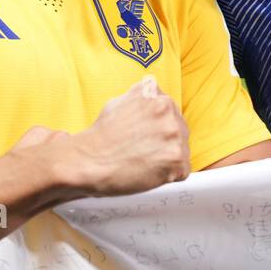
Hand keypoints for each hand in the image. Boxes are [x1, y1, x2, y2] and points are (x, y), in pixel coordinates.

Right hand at [42, 77, 190, 196]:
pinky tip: (148, 172)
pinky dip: (169, 176)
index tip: (145, 137)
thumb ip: (142, 98)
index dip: (158, 129)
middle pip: (180, 130)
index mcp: (155, 94)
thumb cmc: (100, 136)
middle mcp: (167, 109)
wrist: (88, 161)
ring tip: (143, 161)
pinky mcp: (175, 158)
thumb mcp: (119, 102)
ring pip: (183, 150)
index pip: (171, 113)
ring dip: (167, 159)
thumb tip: (153, 95)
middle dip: (165, 143)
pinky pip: (182, 171)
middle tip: (142, 151)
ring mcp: (173, 133)